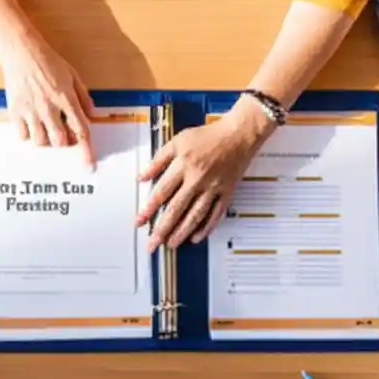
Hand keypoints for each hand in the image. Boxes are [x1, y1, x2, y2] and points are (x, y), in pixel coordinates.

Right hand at [1, 38, 96, 167]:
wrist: (21, 51)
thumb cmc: (47, 61)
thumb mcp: (72, 75)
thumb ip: (83, 96)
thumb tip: (91, 115)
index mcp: (66, 99)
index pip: (81, 130)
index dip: (86, 150)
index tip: (88, 163)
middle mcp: (49, 108)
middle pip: (60, 141)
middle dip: (64, 141)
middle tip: (63, 132)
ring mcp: (31, 111)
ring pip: (41, 141)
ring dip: (46, 139)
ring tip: (45, 126)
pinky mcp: (15, 111)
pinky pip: (23, 135)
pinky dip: (29, 134)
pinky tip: (31, 123)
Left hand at [136, 97, 273, 250]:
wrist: (238, 135)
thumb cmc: (208, 136)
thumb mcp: (177, 141)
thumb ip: (158, 160)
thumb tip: (142, 177)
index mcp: (183, 165)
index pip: (162, 192)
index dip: (149, 209)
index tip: (140, 222)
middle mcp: (197, 179)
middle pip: (177, 209)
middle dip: (162, 228)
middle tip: (153, 244)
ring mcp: (213, 188)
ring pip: (195, 215)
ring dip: (182, 232)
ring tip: (171, 244)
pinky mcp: (226, 193)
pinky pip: (215, 214)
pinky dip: (206, 228)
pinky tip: (196, 237)